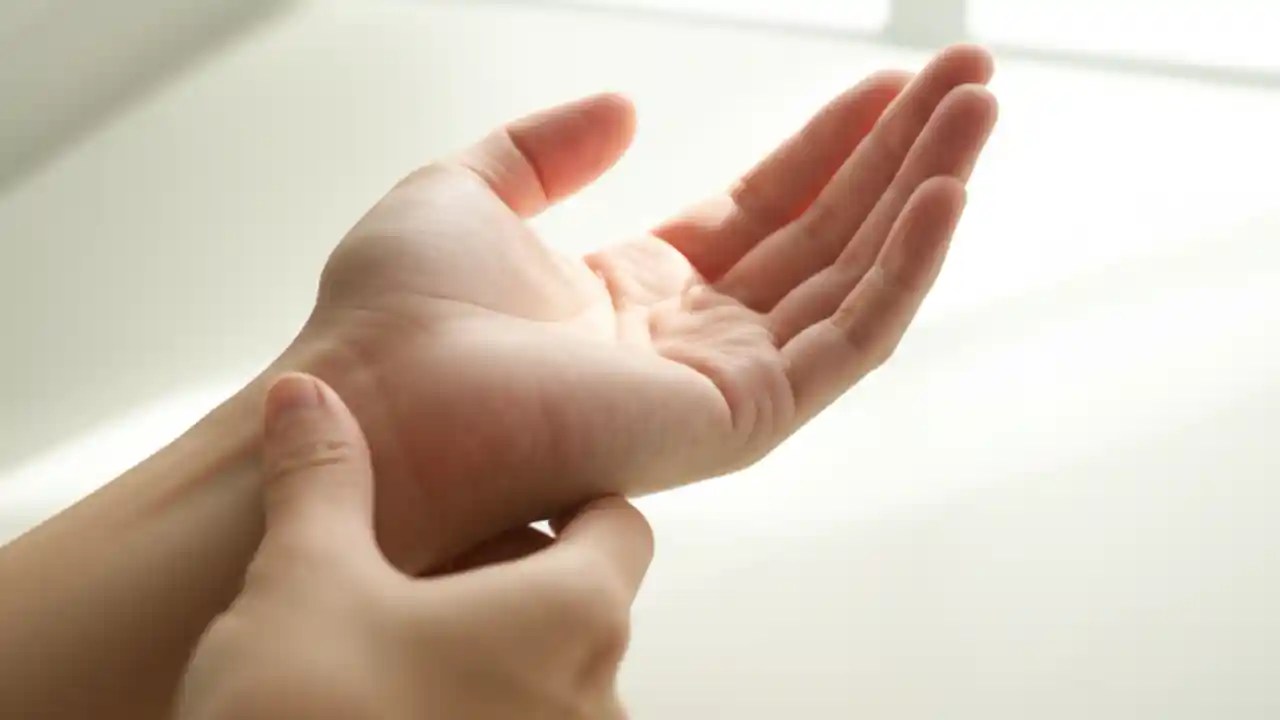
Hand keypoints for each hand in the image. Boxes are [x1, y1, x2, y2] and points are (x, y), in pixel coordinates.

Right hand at [178, 374, 651, 719]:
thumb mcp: (302, 580)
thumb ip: (320, 478)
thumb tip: (306, 399)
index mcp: (575, 615)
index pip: (621, 525)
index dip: (565, 500)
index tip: (499, 497)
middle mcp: (597, 700)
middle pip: (583, 603)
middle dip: (509, 579)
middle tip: (416, 575)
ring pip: (550, 680)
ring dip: (490, 657)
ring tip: (392, 650)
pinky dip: (476, 710)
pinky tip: (394, 709)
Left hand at [282, 45, 997, 569]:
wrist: (376, 405)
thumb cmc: (397, 314)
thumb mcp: (467, 187)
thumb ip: (550, 147)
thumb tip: (626, 107)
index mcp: (636, 290)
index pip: (763, 209)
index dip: (828, 145)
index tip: (887, 86)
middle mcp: (691, 338)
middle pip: (825, 235)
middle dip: (900, 154)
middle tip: (970, 81)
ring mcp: (722, 381)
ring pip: (852, 279)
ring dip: (922, 194)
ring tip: (978, 115)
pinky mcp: (740, 418)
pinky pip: (845, 340)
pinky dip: (901, 269)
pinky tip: (944, 196)